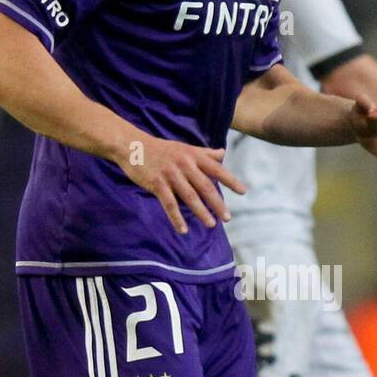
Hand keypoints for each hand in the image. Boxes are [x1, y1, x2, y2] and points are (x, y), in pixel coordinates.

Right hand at [117, 134, 245, 234]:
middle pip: (205, 186)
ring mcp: (170, 175)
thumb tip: (223, 154)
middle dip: (217, 203)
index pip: (216, 169)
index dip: (230, 180)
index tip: (243, 191)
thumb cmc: (162, 149)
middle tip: (227, 217)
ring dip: (201, 212)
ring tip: (211, 224)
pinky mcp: (157, 184)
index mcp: (193, 156)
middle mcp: (184, 165)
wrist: (133, 146)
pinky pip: (169, 204)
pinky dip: (176, 218)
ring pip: (189, 197)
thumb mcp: (185, 148)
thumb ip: (205, 153)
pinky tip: (183, 230)